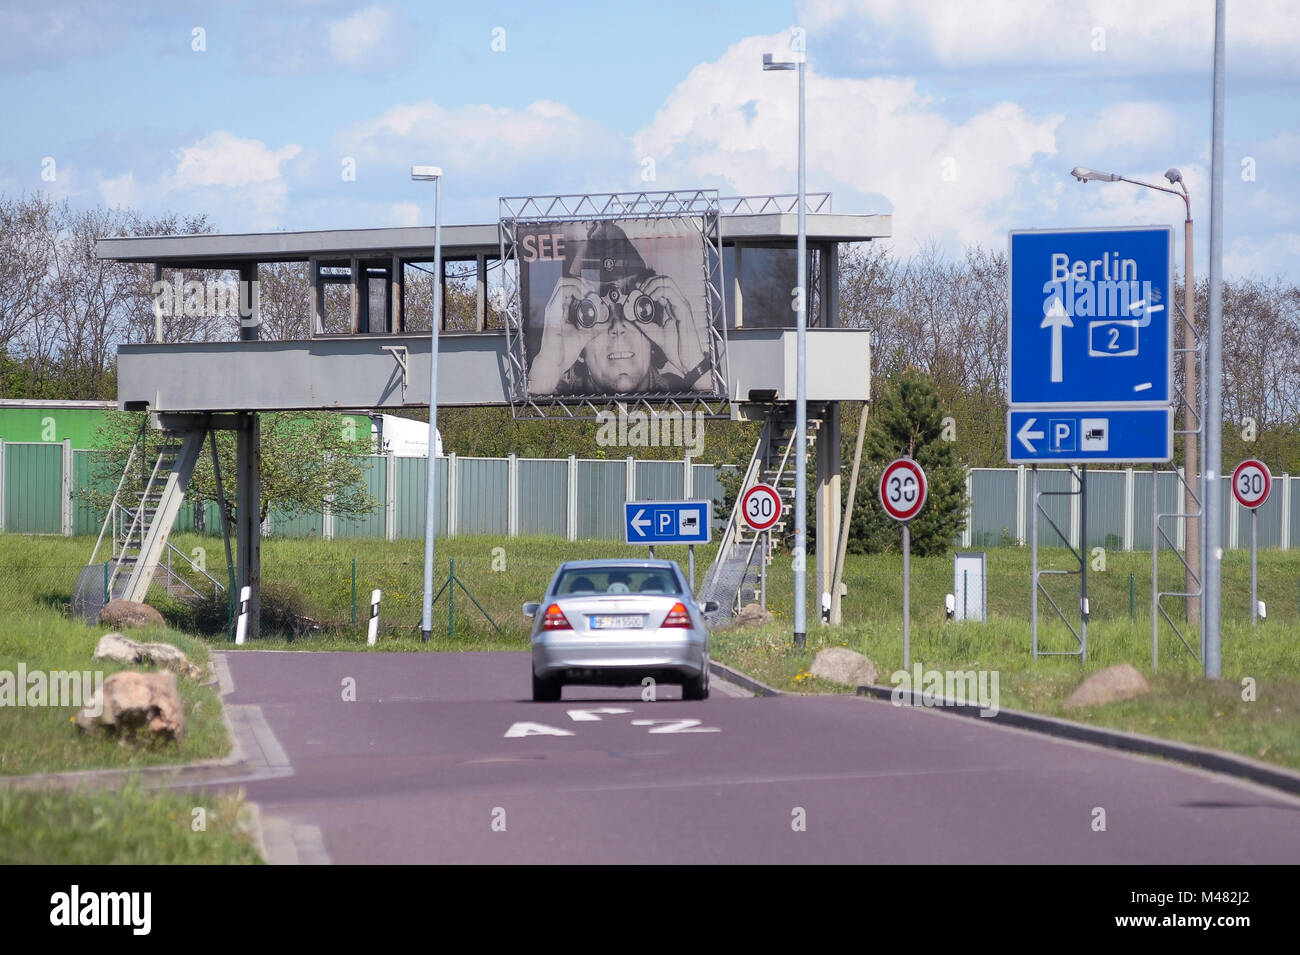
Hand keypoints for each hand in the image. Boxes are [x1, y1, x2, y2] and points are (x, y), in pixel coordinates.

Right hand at [527, 276, 601, 393]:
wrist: (554, 363)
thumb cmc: (564, 352)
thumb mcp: (585, 336)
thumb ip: (595, 329)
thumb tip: (607, 323)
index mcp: (563, 311)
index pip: (570, 289)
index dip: (583, 285)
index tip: (595, 290)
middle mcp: (556, 307)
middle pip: (566, 282)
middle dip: (581, 281)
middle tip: (593, 288)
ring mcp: (553, 308)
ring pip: (562, 283)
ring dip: (578, 283)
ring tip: (588, 291)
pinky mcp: (552, 312)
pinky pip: (560, 294)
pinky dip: (573, 290)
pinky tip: (582, 297)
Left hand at [634, 275, 707, 376]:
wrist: (687, 360)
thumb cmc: (676, 349)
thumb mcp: (655, 334)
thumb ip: (645, 325)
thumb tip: (633, 318)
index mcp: (672, 307)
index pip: (661, 287)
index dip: (647, 285)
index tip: (636, 289)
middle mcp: (678, 303)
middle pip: (664, 280)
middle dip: (649, 281)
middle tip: (639, 290)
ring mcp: (682, 305)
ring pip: (668, 282)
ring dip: (652, 284)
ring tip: (644, 293)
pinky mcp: (684, 309)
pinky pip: (670, 293)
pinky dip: (658, 292)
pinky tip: (650, 298)